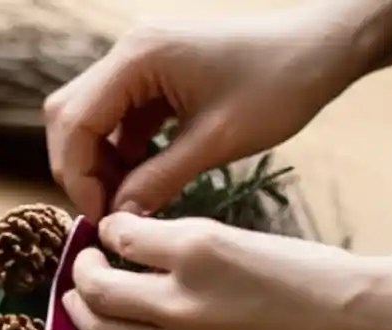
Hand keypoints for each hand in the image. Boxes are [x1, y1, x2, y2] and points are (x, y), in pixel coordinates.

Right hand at [43, 9, 362, 220]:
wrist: (321, 49)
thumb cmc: (279, 85)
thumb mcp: (218, 141)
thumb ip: (160, 178)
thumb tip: (119, 217)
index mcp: (138, 57)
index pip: (76, 121)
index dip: (78, 175)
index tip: (101, 217)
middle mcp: (128, 52)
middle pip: (70, 116)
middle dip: (79, 169)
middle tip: (105, 213)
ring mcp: (139, 62)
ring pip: (89, 118)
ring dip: (98, 162)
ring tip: (125, 203)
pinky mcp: (153, 76)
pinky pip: (117, 117)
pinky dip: (120, 152)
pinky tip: (140, 182)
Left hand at [64, 213, 389, 329]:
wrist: (370, 326)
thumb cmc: (320, 276)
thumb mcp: (245, 239)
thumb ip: (191, 248)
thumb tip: (147, 250)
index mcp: (194, 249)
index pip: (120, 235)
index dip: (109, 233)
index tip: (111, 236)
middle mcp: (181, 298)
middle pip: (99, 287)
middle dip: (82, 273)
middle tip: (85, 268)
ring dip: (81, 320)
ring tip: (79, 309)